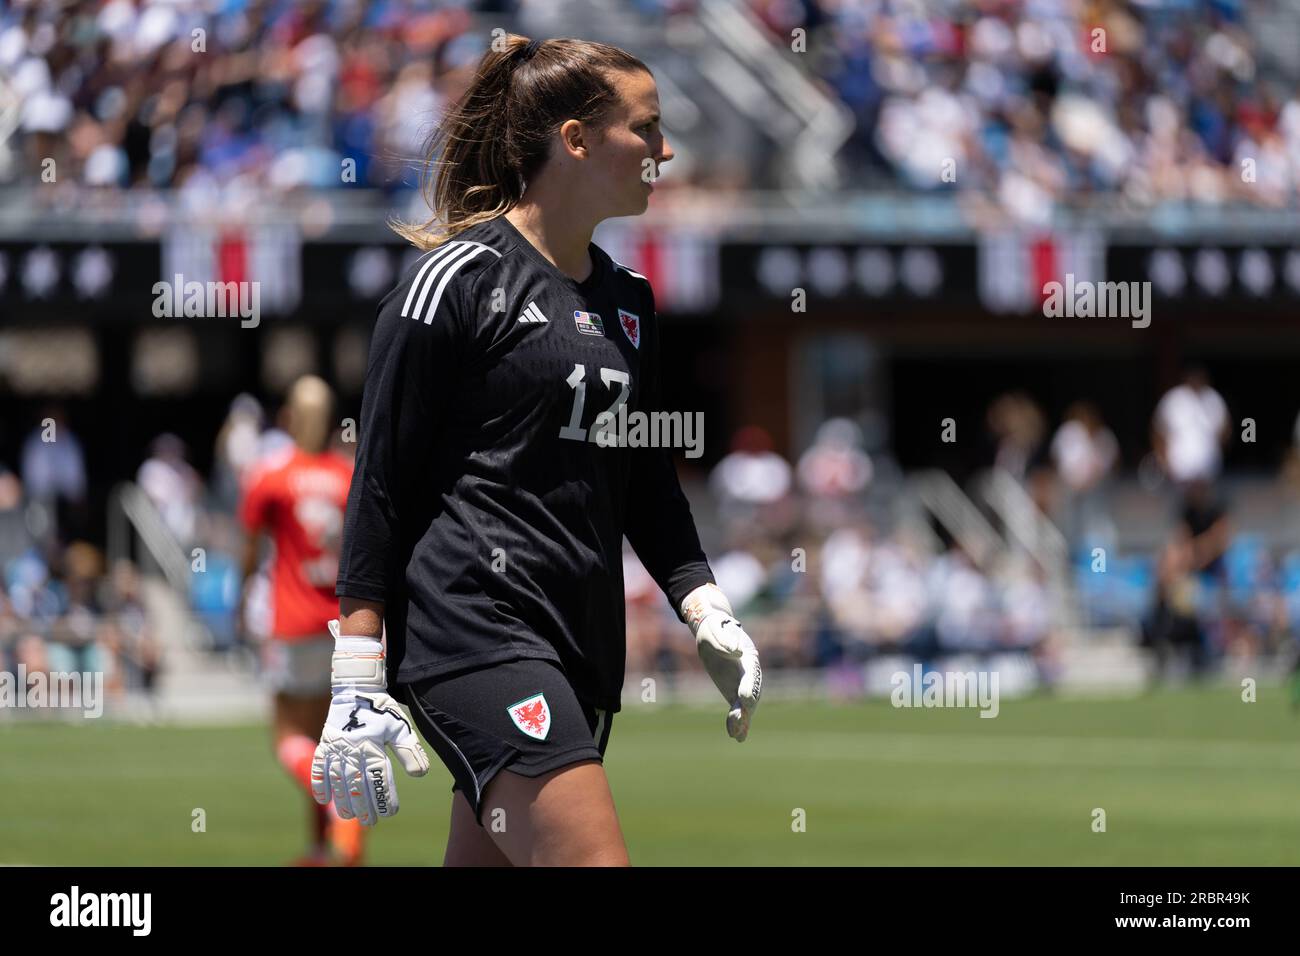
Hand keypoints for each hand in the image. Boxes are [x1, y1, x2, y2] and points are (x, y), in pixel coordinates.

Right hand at [311, 620, 429, 824]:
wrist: (356, 688)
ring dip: (343, 799)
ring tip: (349, 816)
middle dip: (364, 804)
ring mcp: (336, 746)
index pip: (379, 777)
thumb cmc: (382, 710)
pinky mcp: (325, 744)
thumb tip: (420, 774)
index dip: (384, 796)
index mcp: (372, 744)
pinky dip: (320, 783)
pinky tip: (323, 799)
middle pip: (357, 783)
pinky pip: (318, 767)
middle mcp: (352, 747)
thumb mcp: (400, 727)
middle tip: (370, 821)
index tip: (390, 812)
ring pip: (338, 779)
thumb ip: (409, 751)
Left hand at [681, 584, 762, 741]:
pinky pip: (737, 708)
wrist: (712, 629)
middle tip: (740, 719)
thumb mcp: (715, 628)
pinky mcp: (733, 691)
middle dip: (747, 708)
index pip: (752, 674)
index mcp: (748, 655)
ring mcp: (742, 682)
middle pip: (752, 693)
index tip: (745, 698)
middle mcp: (749, 672)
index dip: (750, 686)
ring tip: (735, 734)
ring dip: (742, 719)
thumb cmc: (714, 626)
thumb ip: (724, 639)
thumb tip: (736, 651)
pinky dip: (738, 722)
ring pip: (746, 705)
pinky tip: (737, 737)